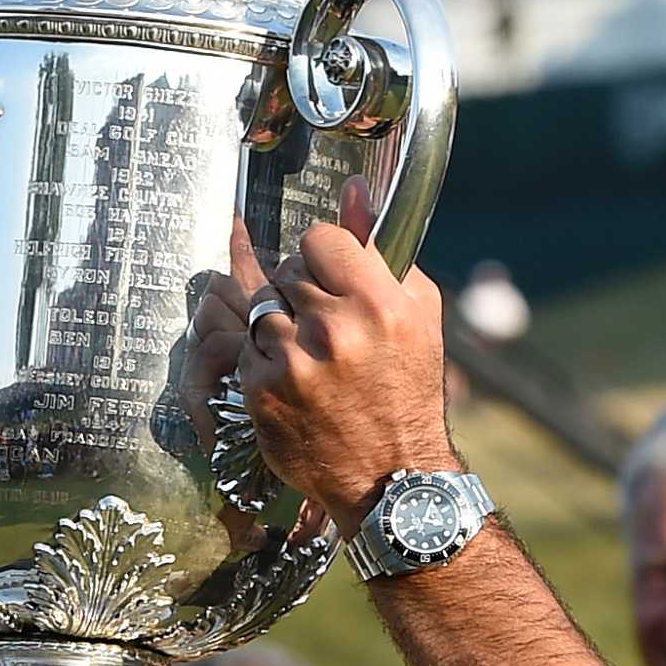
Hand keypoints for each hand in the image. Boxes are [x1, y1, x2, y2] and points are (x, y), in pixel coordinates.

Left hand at [228, 182, 457, 522]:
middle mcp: (334, 330)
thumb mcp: (418, 313)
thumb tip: (355, 189)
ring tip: (308, 353)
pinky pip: (247, 347)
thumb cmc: (407, 389)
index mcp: (377, 303)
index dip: (324, 256)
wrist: (391, 476)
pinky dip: (265, 359)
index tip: (332, 277)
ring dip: (280, 323)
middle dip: (301, 289)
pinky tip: (294, 381)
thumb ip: (383, 248)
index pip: (319, 238)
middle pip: (287, 270)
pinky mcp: (261, 392)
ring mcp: (293, 363)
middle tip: (322, 321)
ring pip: (262, 307)